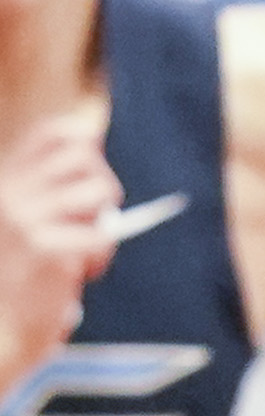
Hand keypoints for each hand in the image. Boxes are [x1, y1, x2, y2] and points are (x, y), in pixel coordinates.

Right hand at [0, 113, 118, 387]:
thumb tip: (95, 146)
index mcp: (3, 184)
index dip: (86, 146)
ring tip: (87, 252)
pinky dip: (101, 256)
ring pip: (99, 191)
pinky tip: (84, 273)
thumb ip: (53, 192)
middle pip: (85, 154)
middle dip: (103, 185)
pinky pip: (100, 236)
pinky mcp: (43, 248)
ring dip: (104, 223)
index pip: (54, 134)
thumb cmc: (19, 281)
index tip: (90, 180)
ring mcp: (23, 219)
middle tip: (93, 221)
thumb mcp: (28, 224)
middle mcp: (8, 195)